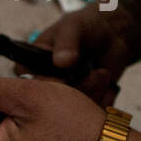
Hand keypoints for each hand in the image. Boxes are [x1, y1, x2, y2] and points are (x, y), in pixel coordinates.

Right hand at [15, 2, 140, 105]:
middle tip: (95, 72)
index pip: (29, 85)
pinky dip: (102, 101)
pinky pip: (88, 113)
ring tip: (102, 73)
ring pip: (72, 110)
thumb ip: (67, 42)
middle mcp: (44, 85)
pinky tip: (107, 85)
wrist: (112, 35)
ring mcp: (63, 98)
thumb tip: (61, 62)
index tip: (68, 76)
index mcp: (30, 66)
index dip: (49, 83)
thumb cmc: (85, 27)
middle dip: (78, 87)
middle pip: (52, 101)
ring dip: (93, 92)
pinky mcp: (81, 107)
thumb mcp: (74, 26)